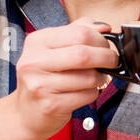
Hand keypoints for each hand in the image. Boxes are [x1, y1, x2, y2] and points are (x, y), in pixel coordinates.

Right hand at [6, 17, 118, 139]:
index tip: (107, 46)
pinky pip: (86, 95)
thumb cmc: (45, 78)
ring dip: (100, 78)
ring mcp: (40, 85)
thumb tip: (104, 27)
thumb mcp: (54, 49)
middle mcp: (34, 61)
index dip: (100, 39)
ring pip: (88, 77)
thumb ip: (78, 32)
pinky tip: (85, 91)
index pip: (78, 33)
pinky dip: (93, 93)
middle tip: (112, 61)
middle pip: (83, 54)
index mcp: (37, 41)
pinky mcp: (51, 105)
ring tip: (96, 78)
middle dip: (106, 57)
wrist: (27, 112)